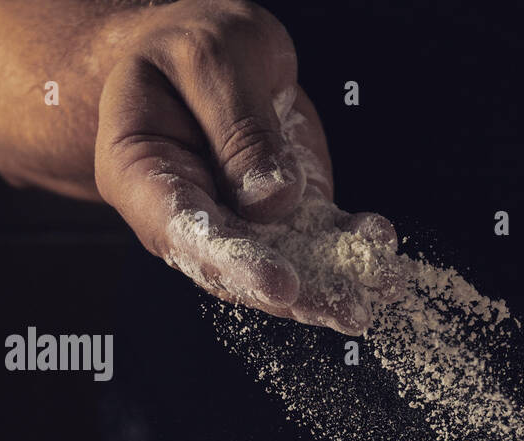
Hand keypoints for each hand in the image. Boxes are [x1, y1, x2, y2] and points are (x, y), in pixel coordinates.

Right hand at [93, 0, 395, 331]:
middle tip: (343, 311)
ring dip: (334, 284)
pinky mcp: (286, 211)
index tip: (278, 285)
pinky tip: (381, 245)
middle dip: (297, 294)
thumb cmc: (186, 45)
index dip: (233, 264)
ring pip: (285, 263)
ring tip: (377, 291)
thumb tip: (272, 200)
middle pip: (239, 268)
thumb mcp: (209, 62)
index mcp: (142, 174)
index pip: (184, 232)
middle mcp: (190, 212)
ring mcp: (241, 219)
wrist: (206, 48)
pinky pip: (320, 237)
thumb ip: (239, 129)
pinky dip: (353, 245)